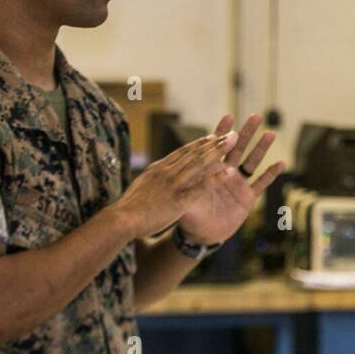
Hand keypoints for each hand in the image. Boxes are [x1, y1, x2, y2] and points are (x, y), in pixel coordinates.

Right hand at [114, 131, 237, 237]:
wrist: (121, 219)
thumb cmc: (128, 208)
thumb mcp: (140, 187)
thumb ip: (151, 181)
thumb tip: (153, 176)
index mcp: (158, 169)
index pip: (182, 152)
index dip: (199, 144)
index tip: (212, 137)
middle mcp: (167, 172)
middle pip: (194, 153)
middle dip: (214, 143)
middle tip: (231, 133)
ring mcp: (173, 184)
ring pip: (199, 164)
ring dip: (218, 152)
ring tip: (233, 142)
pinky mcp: (179, 199)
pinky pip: (201, 186)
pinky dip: (216, 178)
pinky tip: (229, 172)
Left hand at [177, 112, 286, 246]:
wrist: (201, 235)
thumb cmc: (190, 215)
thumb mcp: (185, 200)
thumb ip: (186, 188)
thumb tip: (181, 176)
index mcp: (210, 170)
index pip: (216, 146)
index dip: (223, 131)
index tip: (229, 116)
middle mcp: (226, 172)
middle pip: (238, 148)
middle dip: (247, 132)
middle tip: (256, 116)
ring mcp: (238, 183)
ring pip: (252, 161)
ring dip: (261, 148)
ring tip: (270, 133)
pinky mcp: (248, 197)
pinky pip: (261, 183)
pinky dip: (271, 174)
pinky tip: (281, 163)